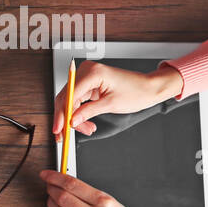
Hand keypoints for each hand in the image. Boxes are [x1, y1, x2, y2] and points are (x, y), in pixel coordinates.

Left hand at [42, 170, 160, 206]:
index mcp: (105, 203)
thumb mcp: (115, 205)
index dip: (55, 177)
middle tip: (49, 186)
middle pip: (61, 198)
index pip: (72, 185)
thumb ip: (91, 196)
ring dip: (51, 205)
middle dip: (51, 189)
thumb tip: (67, 186)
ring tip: (53, 201)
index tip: (46, 175)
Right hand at [53, 60, 183, 135]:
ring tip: (86, 129)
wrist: (148, 88)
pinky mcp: (89, 83)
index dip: (63, 114)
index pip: (69, 95)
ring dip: (74, 117)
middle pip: (66, 98)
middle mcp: (87, 71)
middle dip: (67, 118)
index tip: (59, 128)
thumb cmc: (136, 91)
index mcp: (93, 73)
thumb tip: (72, 120)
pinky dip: (79, 112)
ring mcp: (87, 77)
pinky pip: (77, 99)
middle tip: (65, 134)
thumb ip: (88, 112)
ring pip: (70, 101)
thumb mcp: (111, 104)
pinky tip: (83, 122)